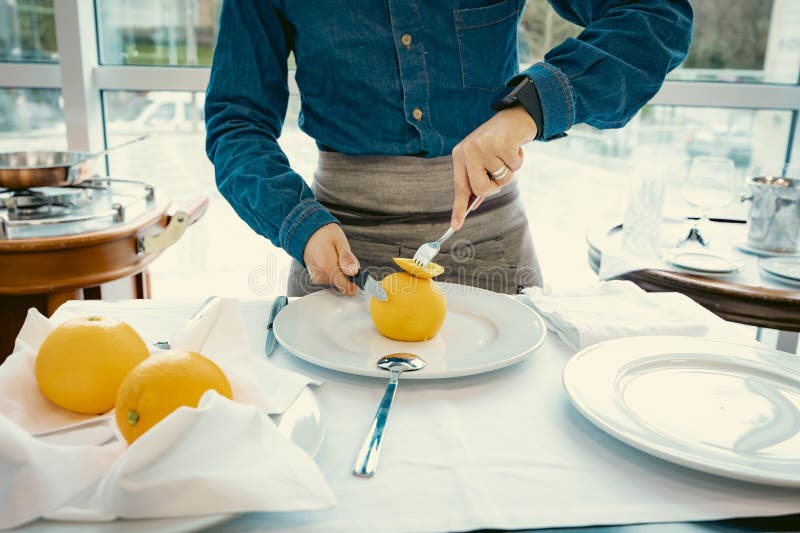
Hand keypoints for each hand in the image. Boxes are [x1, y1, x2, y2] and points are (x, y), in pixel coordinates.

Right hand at [302, 223, 359, 295]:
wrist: (307, 232)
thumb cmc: (324, 235)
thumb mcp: (340, 241)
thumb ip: (347, 258)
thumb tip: (354, 272)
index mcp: (327, 267)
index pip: (347, 287)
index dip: (355, 280)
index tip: (354, 269)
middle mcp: (320, 276)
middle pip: (343, 284)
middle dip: (347, 273)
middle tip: (342, 258)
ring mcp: (317, 278)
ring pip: (338, 282)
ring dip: (340, 272)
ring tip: (334, 257)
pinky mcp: (316, 278)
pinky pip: (331, 279)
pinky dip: (334, 272)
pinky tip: (330, 260)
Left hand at [451, 106, 536, 228]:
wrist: (516, 116)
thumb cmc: (498, 142)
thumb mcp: (482, 159)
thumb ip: (477, 180)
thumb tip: (472, 205)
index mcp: (460, 155)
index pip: (460, 187)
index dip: (458, 208)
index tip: (455, 226)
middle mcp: (468, 150)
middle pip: (482, 189)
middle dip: (496, 186)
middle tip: (500, 172)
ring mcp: (484, 146)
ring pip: (501, 179)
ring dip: (510, 171)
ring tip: (508, 154)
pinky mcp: (501, 142)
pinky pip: (514, 167)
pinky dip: (519, 160)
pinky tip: (515, 148)